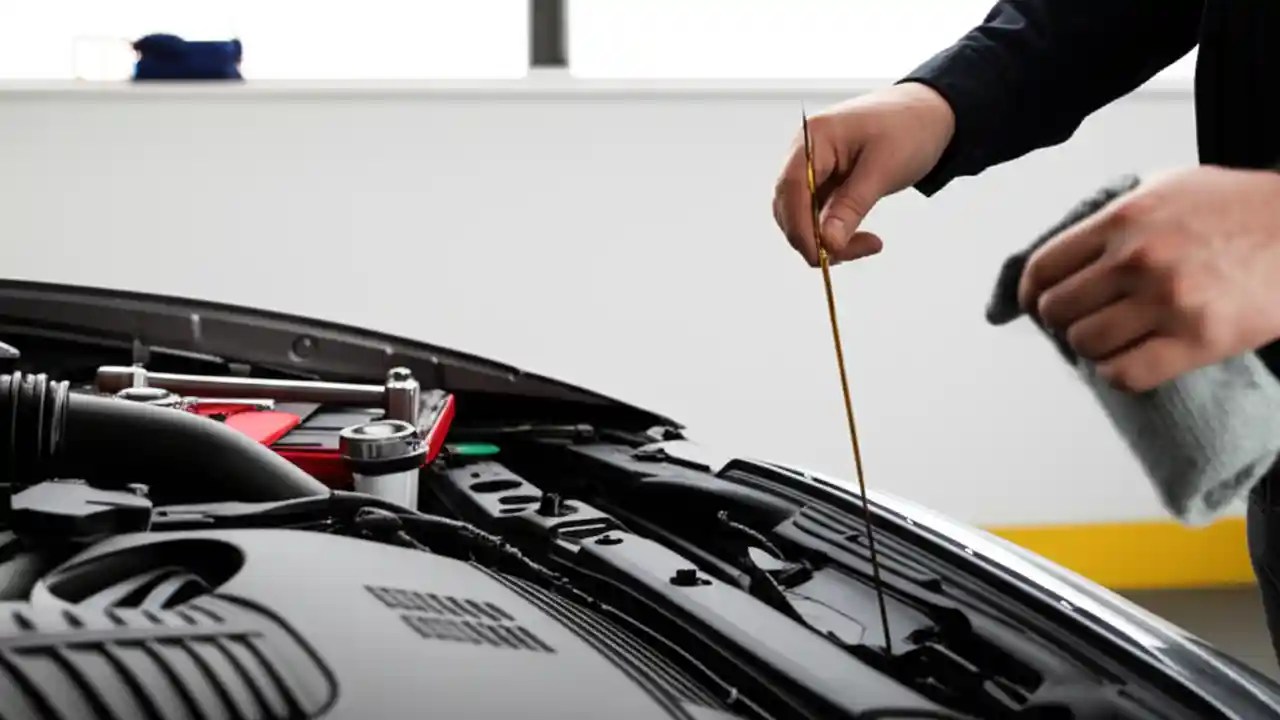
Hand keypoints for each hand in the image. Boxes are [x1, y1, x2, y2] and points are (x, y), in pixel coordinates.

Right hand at [772, 82, 955, 265]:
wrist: (929, 112)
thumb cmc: (909, 128)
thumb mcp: (883, 169)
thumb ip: (851, 207)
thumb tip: (827, 243)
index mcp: (814, 137)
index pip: (791, 188)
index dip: (800, 227)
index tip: (819, 256)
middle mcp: (805, 151)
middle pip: (790, 206)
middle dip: (813, 237)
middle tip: (851, 254)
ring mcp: (813, 167)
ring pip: (801, 215)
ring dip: (825, 238)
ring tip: (865, 245)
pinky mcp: (825, 180)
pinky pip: (817, 213)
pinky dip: (833, 230)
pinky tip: (859, 236)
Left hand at [1020, 165, 1279, 391]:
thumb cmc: (1242, 209)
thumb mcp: (1169, 188)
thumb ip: (1114, 217)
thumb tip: (1065, 253)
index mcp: (1125, 219)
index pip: (1042, 267)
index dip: (1030, 295)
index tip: (1037, 305)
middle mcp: (1139, 258)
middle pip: (1056, 310)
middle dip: (1063, 322)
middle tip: (1085, 323)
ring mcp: (1168, 300)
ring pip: (1085, 344)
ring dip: (1092, 349)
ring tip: (1114, 340)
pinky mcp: (1199, 339)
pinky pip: (1124, 374)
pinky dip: (1117, 375)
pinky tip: (1132, 362)